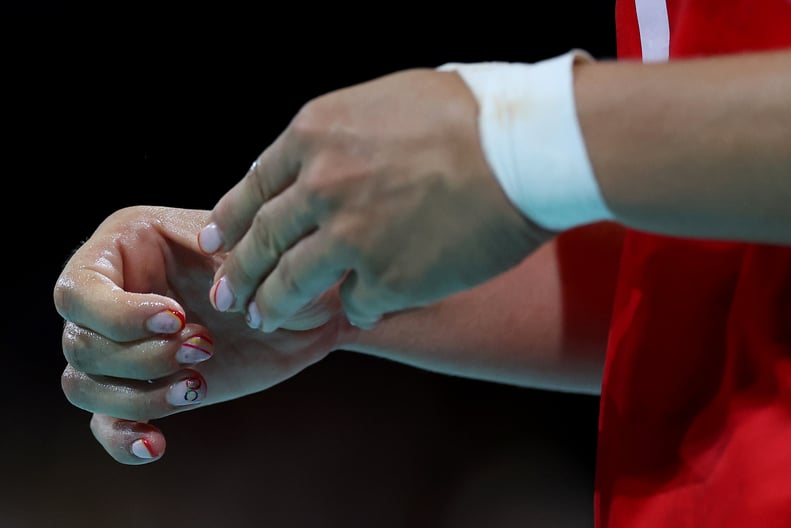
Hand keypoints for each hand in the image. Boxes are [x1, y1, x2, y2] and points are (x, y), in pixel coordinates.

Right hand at [54, 206, 347, 463]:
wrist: (306, 312)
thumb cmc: (280, 267)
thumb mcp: (259, 250)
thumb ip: (229, 260)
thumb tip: (211, 293)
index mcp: (126, 245)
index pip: (80, 290)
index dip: (119, 314)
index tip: (178, 318)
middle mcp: (114, 295)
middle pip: (81, 343)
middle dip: (144, 356)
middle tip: (206, 347)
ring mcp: (125, 345)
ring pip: (84, 385)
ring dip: (138, 397)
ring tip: (197, 386)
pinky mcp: (145, 387)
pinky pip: (106, 422)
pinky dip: (123, 439)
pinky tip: (156, 445)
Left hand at [198, 68, 552, 330]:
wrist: (527, 147)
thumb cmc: (470, 114)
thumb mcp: (386, 103)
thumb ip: (340, 139)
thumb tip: (315, 168)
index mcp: (316, 135)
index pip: (254, 186)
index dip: (232, 220)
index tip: (219, 241)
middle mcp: (322, 186)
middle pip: (263, 241)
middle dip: (241, 274)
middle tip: (230, 296)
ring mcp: (350, 237)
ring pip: (293, 284)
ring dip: (276, 305)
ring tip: (268, 317)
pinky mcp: (387, 279)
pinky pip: (358, 304)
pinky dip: (359, 309)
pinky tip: (366, 310)